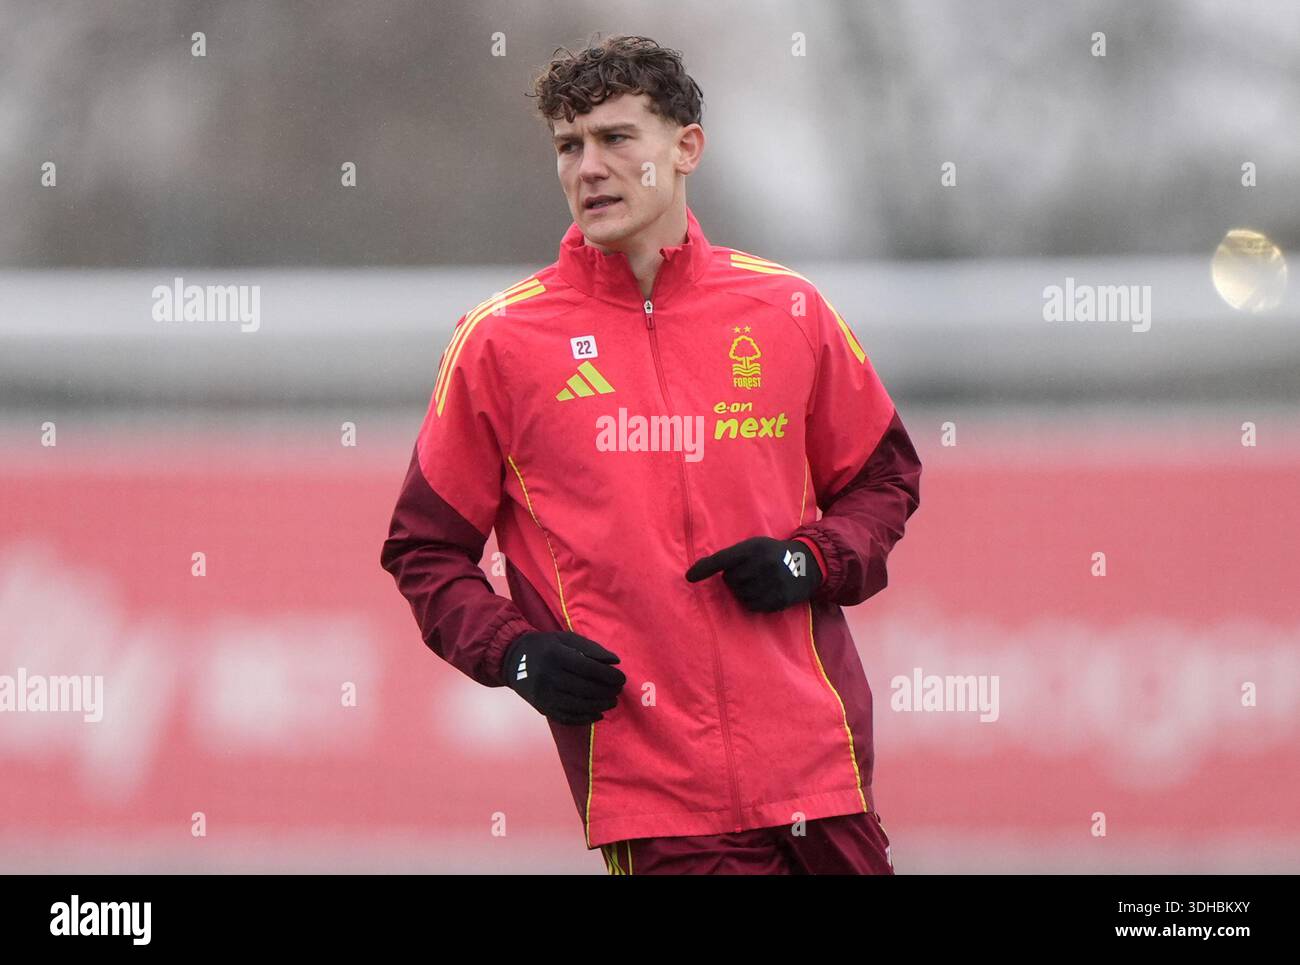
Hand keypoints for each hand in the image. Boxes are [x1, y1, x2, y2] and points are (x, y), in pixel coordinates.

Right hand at [501, 630, 625, 724]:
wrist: (513, 659)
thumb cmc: (546, 646)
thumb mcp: (567, 639)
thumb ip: (592, 648)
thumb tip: (615, 661)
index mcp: (555, 655)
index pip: (588, 668)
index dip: (608, 675)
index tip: (622, 678)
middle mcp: (548, 676)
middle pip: (584, 688)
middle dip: (606, 691)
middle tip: (618, 691)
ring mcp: (544, 695)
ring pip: (577, 705)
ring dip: (599, 706)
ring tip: (612, 702)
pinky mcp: (541, 707)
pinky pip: (566, 717)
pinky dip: (584, 718)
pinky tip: (598, 714)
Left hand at [685, 536, 822, 611]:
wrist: (808, 563)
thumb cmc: (772, 553)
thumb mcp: (755, 546)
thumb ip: (732, 556)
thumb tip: (699, 570)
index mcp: (754, 548)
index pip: (723, 559)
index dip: (705, 568)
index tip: (689, 577)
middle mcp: (763, 564)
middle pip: (729, 580)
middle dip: (733, 578)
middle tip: (748, 572)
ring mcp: (772, 583)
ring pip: (739, 595)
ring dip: (742, 591)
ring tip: (757, 582)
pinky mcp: (779, 599)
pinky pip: (752, 606)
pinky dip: (753, 601)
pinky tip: (764, 591)